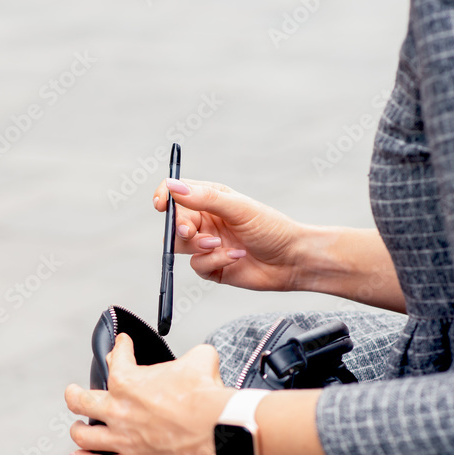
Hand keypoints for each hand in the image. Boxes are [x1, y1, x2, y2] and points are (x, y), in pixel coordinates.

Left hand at [65, 333, 233, 454]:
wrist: (215, 429)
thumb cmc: (206, 395)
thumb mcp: (200, 359)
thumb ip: (193, 355)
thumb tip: (199, 357)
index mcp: (128, 382)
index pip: (116, 358)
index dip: (120, 348)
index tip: (122, 346)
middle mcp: (117, 410)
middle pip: (80, 401)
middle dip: (73, 394)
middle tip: (73, 392)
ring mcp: (122, 439)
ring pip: (84, 436)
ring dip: (77, 431)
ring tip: (77, 428)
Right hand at [153, 178, 306, 291]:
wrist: (293, 261)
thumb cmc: (271, 228)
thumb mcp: (238, 208)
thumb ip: (204, 198)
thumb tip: (173, 187)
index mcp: (210, 199)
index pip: (177, 193)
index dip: (165, 196)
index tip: (161, 204)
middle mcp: (206, 221)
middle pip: (174, 223)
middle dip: (180, 228)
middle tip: (190, 233)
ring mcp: (207, 245)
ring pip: (181, 246)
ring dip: (198, 246)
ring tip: (220, 245)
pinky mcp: (212, 267)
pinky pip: (197, 266)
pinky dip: (214, 261)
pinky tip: (236, 257)